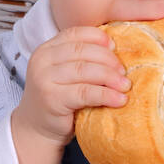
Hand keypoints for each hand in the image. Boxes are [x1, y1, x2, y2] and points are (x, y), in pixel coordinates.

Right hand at [13, 26, 131, 147]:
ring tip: (125, 85)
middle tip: (124, 72)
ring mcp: (44, 79)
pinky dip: (106, 95)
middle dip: (108, 59)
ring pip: (85, 70)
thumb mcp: (66, 74)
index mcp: (46, 49)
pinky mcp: (52, 99)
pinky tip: (119, 99)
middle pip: (82, 51)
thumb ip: (81, 60)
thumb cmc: (58, 100)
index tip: (115, 47)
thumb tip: (116, 50)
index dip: (98, 38)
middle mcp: (42, 60)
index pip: (75, 34)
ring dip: (110, 77)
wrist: (37, 130)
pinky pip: (85, 92)